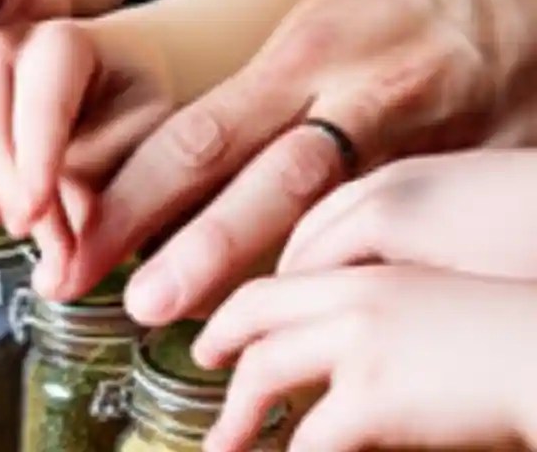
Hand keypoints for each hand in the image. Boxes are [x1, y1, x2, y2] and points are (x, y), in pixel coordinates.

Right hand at [0, 12, 173, 294]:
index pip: (38, 98)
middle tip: (36, 239)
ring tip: (26, 233)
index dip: (34, 160)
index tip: (35, 216)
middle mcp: (9, 44)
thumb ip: (106, 204)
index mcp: (65, 41)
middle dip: (4, 184)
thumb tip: (58, 280)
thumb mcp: (147, 151)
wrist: (130, 90)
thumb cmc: (146, 119)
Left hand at [91, 0, 536, 324]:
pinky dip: (351, 270)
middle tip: (135, 305)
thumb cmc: (393, 8)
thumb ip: (251, 103)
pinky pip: (407, 232)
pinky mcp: (477, 169)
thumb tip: (169, 175)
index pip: (202, 133)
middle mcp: (363, 96)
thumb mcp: (314, 29)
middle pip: (268, 183)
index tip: (77, 241)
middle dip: (196, 250)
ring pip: (344, 219)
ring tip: (211, 331)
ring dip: (269, 276)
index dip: (133, 195)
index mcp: (305, 52)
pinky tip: (308, 308)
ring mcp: (429, 138)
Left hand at [193, 267, 536, 451]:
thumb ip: (381, 318)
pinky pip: (306, 439)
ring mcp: (358, 345)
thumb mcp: (434, 306)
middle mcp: (353, 298)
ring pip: (263, 374)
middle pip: (253, 315)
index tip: (219, 336)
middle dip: (217, 345)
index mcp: (368, 275)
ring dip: (234, 419)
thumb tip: (343, 356)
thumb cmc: (511, 338)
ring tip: (220, 448)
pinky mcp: (371, 397)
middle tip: (203, 370)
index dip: (236, 311)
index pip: (276, 284)